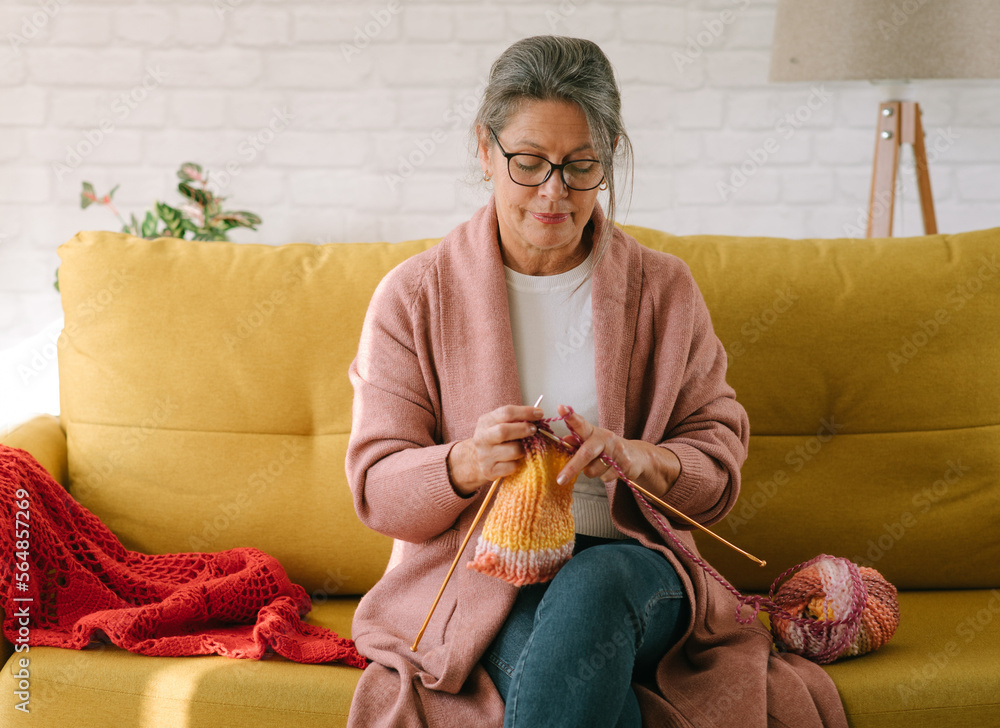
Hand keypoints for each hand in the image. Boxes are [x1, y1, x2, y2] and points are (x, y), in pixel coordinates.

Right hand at [448, 404, 544, 495]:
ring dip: (523, 448)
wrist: (474, 461)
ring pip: (512, 451)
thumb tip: (536, 416)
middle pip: (504, 431)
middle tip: (534, 429)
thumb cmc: (493, 440)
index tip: (539, 413)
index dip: (525, 412)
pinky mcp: (490, 471)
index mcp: (485, 422)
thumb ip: (513, 419)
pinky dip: (518, 463)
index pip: (506, 413)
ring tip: (524, 448)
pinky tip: (516, 460)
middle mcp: (483, 438)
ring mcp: (485, 455)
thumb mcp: (496, 424)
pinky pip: (512, 467)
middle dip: (523, 429)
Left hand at [555, 405, 680, 498]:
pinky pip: (605, 477)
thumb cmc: (609, 449)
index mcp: (594, 432)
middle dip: (572, 468)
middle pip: (586, 453)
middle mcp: (605, 438)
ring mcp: (616, 451)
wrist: (638, 457)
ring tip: (601, 465)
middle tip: (560, 479)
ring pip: (593, 470)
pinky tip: (611, 469)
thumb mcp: (593, 443)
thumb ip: (578, 442)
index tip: (560, 408)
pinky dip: (604, 477)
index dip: (570, 417)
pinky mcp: (624, 465)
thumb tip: (564, 440)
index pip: (581, 423)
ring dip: (593, 472)